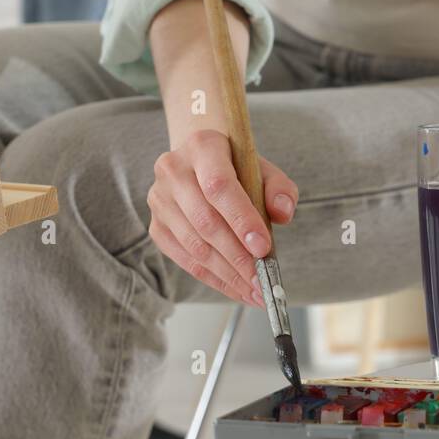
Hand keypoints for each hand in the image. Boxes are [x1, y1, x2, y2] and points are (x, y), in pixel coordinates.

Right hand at [147, 129, 297, 306]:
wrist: (202, 163)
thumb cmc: (238, 169)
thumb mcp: (265, 170)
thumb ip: (280, 189)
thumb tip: (283, 214)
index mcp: (202, 147)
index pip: (219, 187)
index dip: (242, 220)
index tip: (264, 248)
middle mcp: (173, 170)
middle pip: (206, 222)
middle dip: (238, 257)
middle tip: (263, 281)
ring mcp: (160, 200)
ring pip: (194, 245)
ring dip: (227, 274)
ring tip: (254, 291)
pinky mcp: (156, 226)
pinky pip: (185, 260)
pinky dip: (213, 278)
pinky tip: (236, 289)